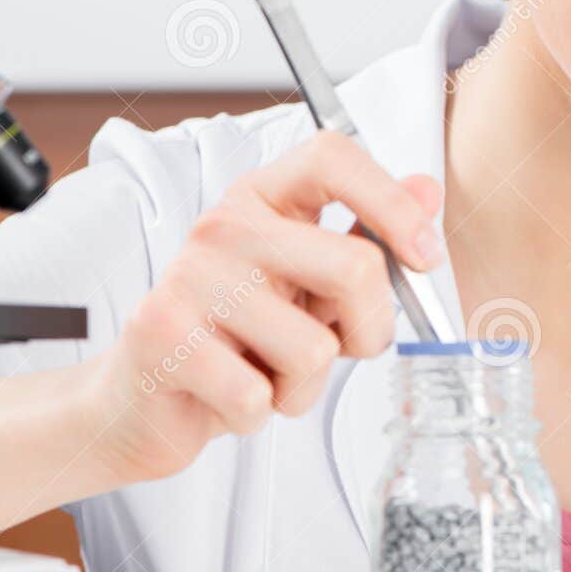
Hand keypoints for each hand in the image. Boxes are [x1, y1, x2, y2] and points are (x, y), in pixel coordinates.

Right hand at [83, 129, 445, 485]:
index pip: (332, 157)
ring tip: (265, 374)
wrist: (144, 401)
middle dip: (370, 328)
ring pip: (313, 349)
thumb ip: (367, 238)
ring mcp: (188, 278)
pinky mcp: (160, 337)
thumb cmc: (236, 339)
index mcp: (262, 199)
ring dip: (304, 386)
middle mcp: (223, 227)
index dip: (392, 204)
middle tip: (341, 347)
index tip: (425, 256)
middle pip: (354, 267)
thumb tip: (426, 190)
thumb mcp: (310, 283)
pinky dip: (258, 414)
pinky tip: (228, 396)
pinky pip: (259, 396)